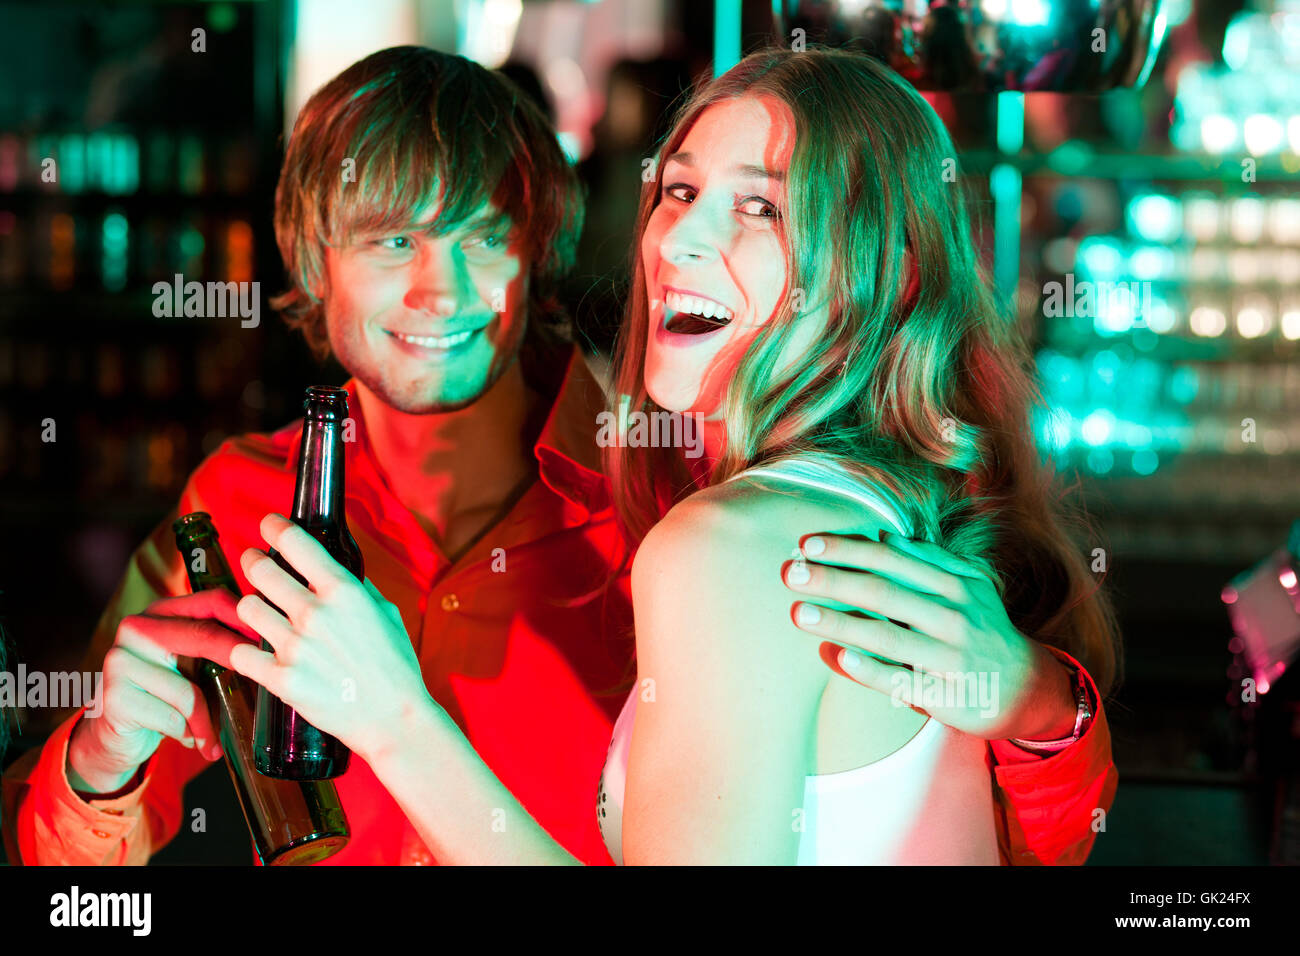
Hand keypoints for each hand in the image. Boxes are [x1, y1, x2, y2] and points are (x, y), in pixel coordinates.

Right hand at [69, 589, 254, 792]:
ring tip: (212, 736)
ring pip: (189, 690)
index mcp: (160, 612)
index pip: (211, 600)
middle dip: (239, 658)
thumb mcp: (190, 663)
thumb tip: (272, 648)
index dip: (246, 617)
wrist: (114, 737)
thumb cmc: (164, 695)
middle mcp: (136, 628)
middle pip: (203, 636)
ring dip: (208, 721)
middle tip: (267, 675)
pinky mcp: (114, 697)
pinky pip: (172, 717)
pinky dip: (188, 733)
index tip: (273, 638)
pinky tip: (186, 740)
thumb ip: (217, 645)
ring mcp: (120, 661)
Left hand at [228, 513, 432, 764]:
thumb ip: (357, 589)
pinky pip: (240, 653)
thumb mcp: (386, 614)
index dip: (274, 527)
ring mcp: (294, 647)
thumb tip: (333, 571)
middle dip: (253, 561)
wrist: (394, 719)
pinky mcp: (281, 680)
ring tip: (260, 611)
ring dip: (250, 606)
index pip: (295, 543)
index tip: (268, 525)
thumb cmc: (396, 666)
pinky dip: (245, 652)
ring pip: (245, 607)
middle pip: (259, 570)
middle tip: (253, 561)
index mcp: (343, 591)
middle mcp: (314, 613)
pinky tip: (256, 653)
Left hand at [782, 531, 1074, 740]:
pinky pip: (901, 681)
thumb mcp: (968, 588)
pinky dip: (869, 669)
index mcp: (956, 584)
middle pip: (884, 592)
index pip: (893, 559)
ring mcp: (951, 657)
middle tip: (790, 573)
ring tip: (797, 613)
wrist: (1026, 687)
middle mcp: (955, 616)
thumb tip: (883, 537)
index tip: (808, 544)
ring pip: (888, 636)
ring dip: (839, 622)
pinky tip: (836, 656)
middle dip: (833, 580)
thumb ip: (928, 561)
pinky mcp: (947, 696)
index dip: (848, 549)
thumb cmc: (981, 630)